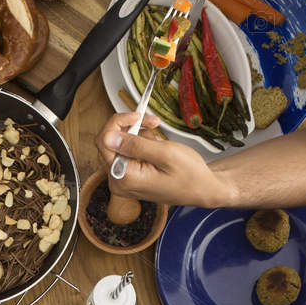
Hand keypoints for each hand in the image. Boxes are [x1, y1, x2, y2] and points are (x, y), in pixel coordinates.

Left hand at [96, 112, 221, 206]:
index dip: (119, 122)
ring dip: (138, 136)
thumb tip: (109, 137)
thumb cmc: (189, 176)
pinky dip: (140, 144)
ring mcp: (123, 181)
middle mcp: (119, 182)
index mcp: (124, 178)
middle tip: (152, 122)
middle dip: (131, 128)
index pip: (105, 141)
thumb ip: (135, 145)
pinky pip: (127, 153)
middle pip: (110, 142)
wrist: (201, 189)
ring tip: (158, 141)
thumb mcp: (165, 154)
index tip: (138, 115)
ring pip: (119, 145)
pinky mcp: (129, 178)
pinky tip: (155, 148)